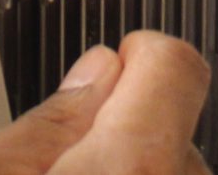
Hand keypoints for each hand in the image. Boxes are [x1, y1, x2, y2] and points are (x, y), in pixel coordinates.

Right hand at [0, 34, 210, 174]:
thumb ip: (42, 121)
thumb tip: (98, 72)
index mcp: (131, 167)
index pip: (175, 64)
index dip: (139, 54)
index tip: (116, 64)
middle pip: (171, 130)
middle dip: (122, 134)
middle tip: (59, 166)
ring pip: (170, 174)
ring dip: (131, 173)